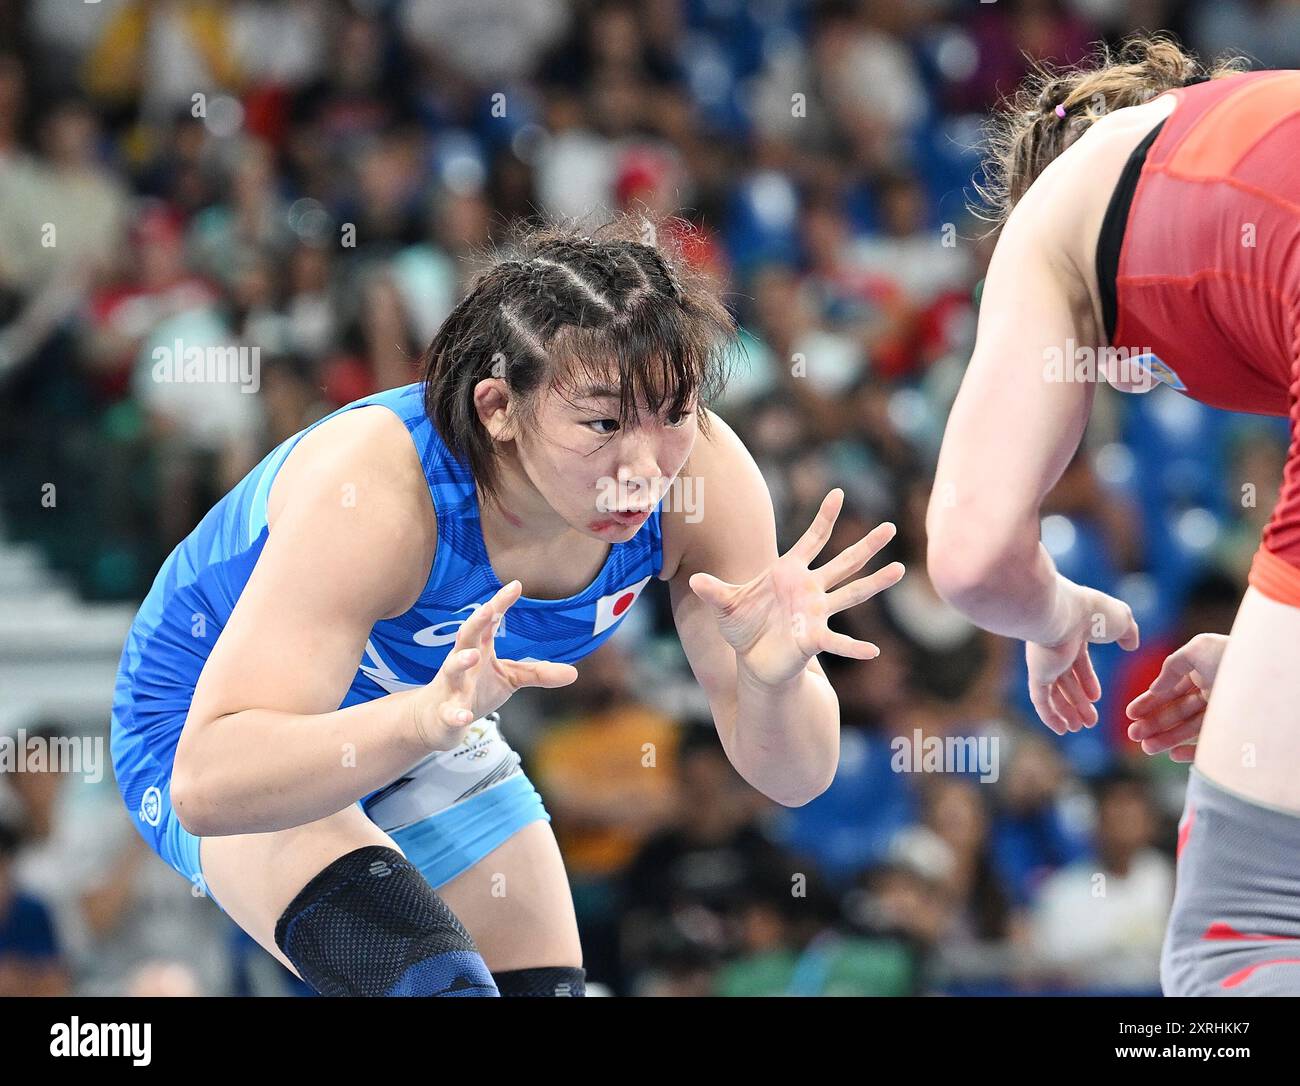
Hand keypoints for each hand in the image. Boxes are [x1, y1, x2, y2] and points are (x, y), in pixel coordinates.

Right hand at [414, 580, 577, 749]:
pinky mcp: (445, 713)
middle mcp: (462, 662)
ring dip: (461, 661)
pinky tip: (463, 717)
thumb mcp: (508, 679)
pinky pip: (448, 712)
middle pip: (466, 637)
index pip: (489, 622)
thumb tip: (574, 674)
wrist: (436, 720)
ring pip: (452, 669)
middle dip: (476, 622)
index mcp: (478, 649)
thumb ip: (537, 673)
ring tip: (474, 656)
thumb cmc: (474, 689)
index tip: (516, 585)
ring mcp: (451, 686)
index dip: (500, 604)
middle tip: (487, 608)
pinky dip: (454, 714)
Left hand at [687, 488, 904, 686]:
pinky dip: (854, 647)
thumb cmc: (743, 625)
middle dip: (866, 545)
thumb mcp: (724, 604)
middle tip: (890, 528)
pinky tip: (873, 651)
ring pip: (852, 594)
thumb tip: (693, 580)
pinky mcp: (814, 639)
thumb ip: (713, 590)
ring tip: (900, 569)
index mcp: (789, 571)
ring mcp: (816, 612)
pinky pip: (837, 641)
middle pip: (844, 561)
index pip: (812, 539)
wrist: (753, 659)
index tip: (838, 494)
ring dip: (875, 583)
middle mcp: (810, 589)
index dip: (824, 518)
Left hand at [1026, 583, 1138, 734]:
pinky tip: (1061, 729)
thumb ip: (1128, 632)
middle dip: (1078, 701)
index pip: (1078, 661)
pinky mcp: (1037, 674)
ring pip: (1053, 692)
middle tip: (1090, 721)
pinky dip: (1049, 716)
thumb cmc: (1094, 614)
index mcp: (1073, 633)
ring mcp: (1045, 662)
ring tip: (1079, 728)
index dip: (1087, 680)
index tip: (1095, 697)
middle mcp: (1056, 648)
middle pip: (1065, 680)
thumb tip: (1131, 644)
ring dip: (1067, 711)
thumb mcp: (1121, 620)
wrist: (1066, 614)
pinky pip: (1040, 699)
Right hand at [1125, 632, 1227, 761]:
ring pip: (1187, 730)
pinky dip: (1191, 752)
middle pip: (1175, 713)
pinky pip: (1210, 746)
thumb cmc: (1234, 655)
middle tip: (1133, 735)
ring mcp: (1222, 714)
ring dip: (1165, 739)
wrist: (1269, 672)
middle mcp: (1210, 695)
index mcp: (1201, 674)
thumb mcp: (1197, 649)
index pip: (1169, 692)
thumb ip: (1172, 666)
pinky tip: (1173, 755)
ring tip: (1146, 748)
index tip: (1130, 715)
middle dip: (1152, 724)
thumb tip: (1155, 688)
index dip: (1148, 703)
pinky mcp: (1233, 732)